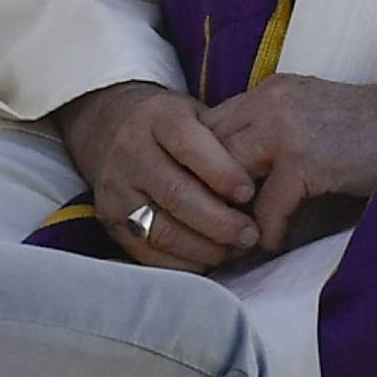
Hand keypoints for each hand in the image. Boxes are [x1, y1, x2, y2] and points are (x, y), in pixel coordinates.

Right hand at [57, 82, 257, 273]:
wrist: (109, 128)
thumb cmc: (171, 127)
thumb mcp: (196, 115)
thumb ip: (225, 142)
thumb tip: (267, 183)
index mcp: (158, 118)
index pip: (190, 146)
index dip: (223, 173)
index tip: (249, 193)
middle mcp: (131, 151)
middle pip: (176, 194)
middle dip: (220, 221)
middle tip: (251, 235)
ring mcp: (116, 189)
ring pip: (162, 229)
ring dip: (205, 247)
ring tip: (234, 250)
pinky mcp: (109, 220)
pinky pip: (147, 252)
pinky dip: (183, 262)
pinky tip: (208, 259)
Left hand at [198, 67, 376, 247]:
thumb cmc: (371, 130)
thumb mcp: (309, 119)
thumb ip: (270, 137)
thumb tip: (228, 183)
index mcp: (268, 92)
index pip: (206, 126)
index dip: (197, 167)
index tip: (201, 200)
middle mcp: (270, 102)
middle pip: (206, 151)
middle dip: (203, 194)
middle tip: (209, 230)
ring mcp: (286, 128)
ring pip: (227, 178)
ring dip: (229, 216)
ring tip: (236, 241)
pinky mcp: (308, 159)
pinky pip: (268, 206)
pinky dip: (269, 230)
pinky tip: (278, 242)